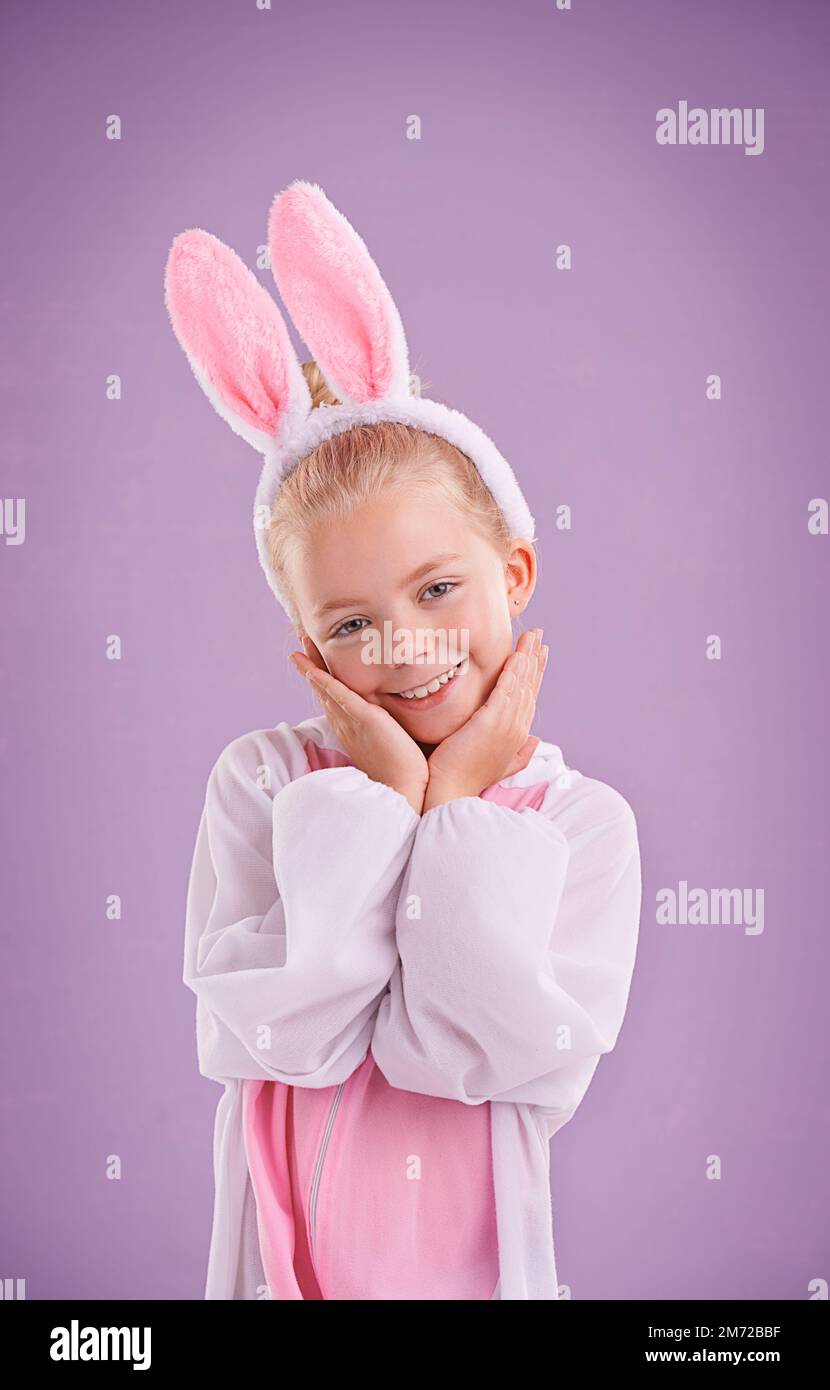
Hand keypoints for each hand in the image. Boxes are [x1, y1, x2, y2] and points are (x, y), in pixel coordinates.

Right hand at [289, 636, 428, 814]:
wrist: (405, 791)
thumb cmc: (404, 770)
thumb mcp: (394, 739)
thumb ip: (392, 724)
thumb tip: (400, 714)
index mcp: (352, 728)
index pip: (333, 697)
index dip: (322, 678)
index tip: (313, 660)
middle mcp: (346, 724)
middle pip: (323, 690)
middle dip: (311, 666)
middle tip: (300, 645)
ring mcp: (352, 723)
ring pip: (327, 690)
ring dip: (312, 667)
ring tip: (300, 647)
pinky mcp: (365, 721)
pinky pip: (340, 697)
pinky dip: (325, 682)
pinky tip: (313, 670)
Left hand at [423, 628, 548, 809]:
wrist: (448, 792)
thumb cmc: (464, 778)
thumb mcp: (496, 763)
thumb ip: (518, 753)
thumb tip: (535, 742)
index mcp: (517, 736)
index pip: (529, 698)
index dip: (534, 674)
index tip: (538, 654)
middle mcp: (517, 729)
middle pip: (530, 687)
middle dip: (535, 659)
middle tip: (538, 635)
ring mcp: (508, 726)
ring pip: (521, 684)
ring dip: (528, 657)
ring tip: (532, 635)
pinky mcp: (493, 722)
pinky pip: (507, 690)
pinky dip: (514, 671)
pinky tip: (517, 654)